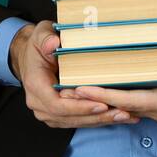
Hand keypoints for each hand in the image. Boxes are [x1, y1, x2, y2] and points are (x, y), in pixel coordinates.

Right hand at [11, 21, 140, 128]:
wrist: (31, 56)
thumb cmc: (39, 45)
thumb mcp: (41, 34)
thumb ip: (46, 38)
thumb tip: (54, 43)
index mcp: (35, 85)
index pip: (57, 104)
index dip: (80, 107)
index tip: (101, 104)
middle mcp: (38, 103)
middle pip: (69, 117)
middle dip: (96, 117)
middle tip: (122, 113)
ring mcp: (47, 111)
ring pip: (74, 122)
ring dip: (100, 121)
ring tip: (125, 116)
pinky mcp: (57, 115)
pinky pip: (77, 121)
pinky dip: (96, 120)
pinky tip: (116, 117)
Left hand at [70, 62, 156, 145]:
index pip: (131, 100)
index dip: (105, 93)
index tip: (82, 87)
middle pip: (122, 103)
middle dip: (95, 95)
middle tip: (67, 84)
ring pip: (128, 102)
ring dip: (105, 94)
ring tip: (81, 82)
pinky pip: (139, 100)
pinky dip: (121, 93)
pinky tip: (113, 83)